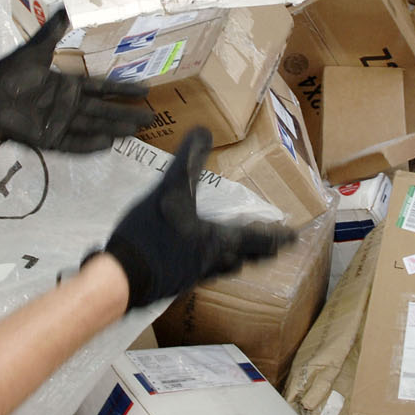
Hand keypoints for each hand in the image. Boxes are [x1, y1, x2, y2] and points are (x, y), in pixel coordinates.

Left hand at [0, 9, 149, 152]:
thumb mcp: (35, 50)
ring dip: (114, 129)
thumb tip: (66, 8)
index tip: (145, 90)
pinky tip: (108, 145)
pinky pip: (74, 144)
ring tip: (135, 131)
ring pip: (94, 126)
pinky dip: (90, 145)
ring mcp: (60, 123)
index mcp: (67, 85)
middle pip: (104, 110)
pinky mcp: (49, 139)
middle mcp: (68, 105)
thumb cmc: (9, 74)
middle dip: (126, 113)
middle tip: (150, 116)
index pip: (102, 88)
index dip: (123, 89)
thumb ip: (53, 32)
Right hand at [101, 129, 295, 308]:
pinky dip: (215, 266)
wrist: (120, 278)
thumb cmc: (149, 235)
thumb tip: (204, 130)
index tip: (295, 237)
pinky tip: (201, 261)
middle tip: (278, 247)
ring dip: (242, 259)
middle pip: (248, 258)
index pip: (259, 239)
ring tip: (245, 253)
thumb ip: (188, 162)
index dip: (278, 237)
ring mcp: (194, 276)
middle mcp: (213, 262)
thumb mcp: (169, 191)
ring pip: (228, 269)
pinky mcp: (176, 283)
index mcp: (218, 240)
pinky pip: (206, 275)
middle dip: (264, 251)